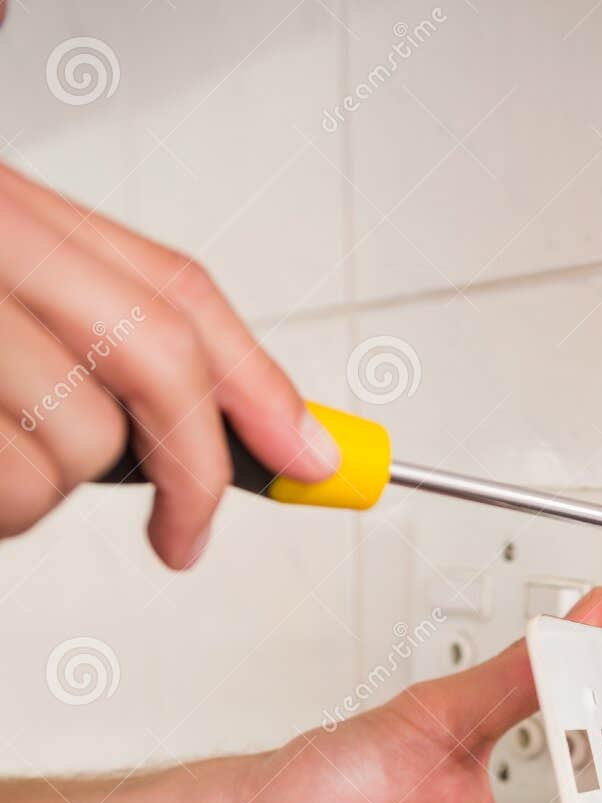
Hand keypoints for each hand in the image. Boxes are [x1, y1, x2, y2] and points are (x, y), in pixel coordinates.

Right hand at [0, 161, 339, 567]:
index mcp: (15, 210)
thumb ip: (108, 334)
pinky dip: (5, 511)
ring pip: (84, 444)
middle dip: (195, 470)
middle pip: (160, 358)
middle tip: (184, 536)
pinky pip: (19, 485)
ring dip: (46, 488)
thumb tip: (263, 430)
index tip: (313, 458)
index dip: (261, 386)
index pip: (177, 291)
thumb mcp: (8, 290)